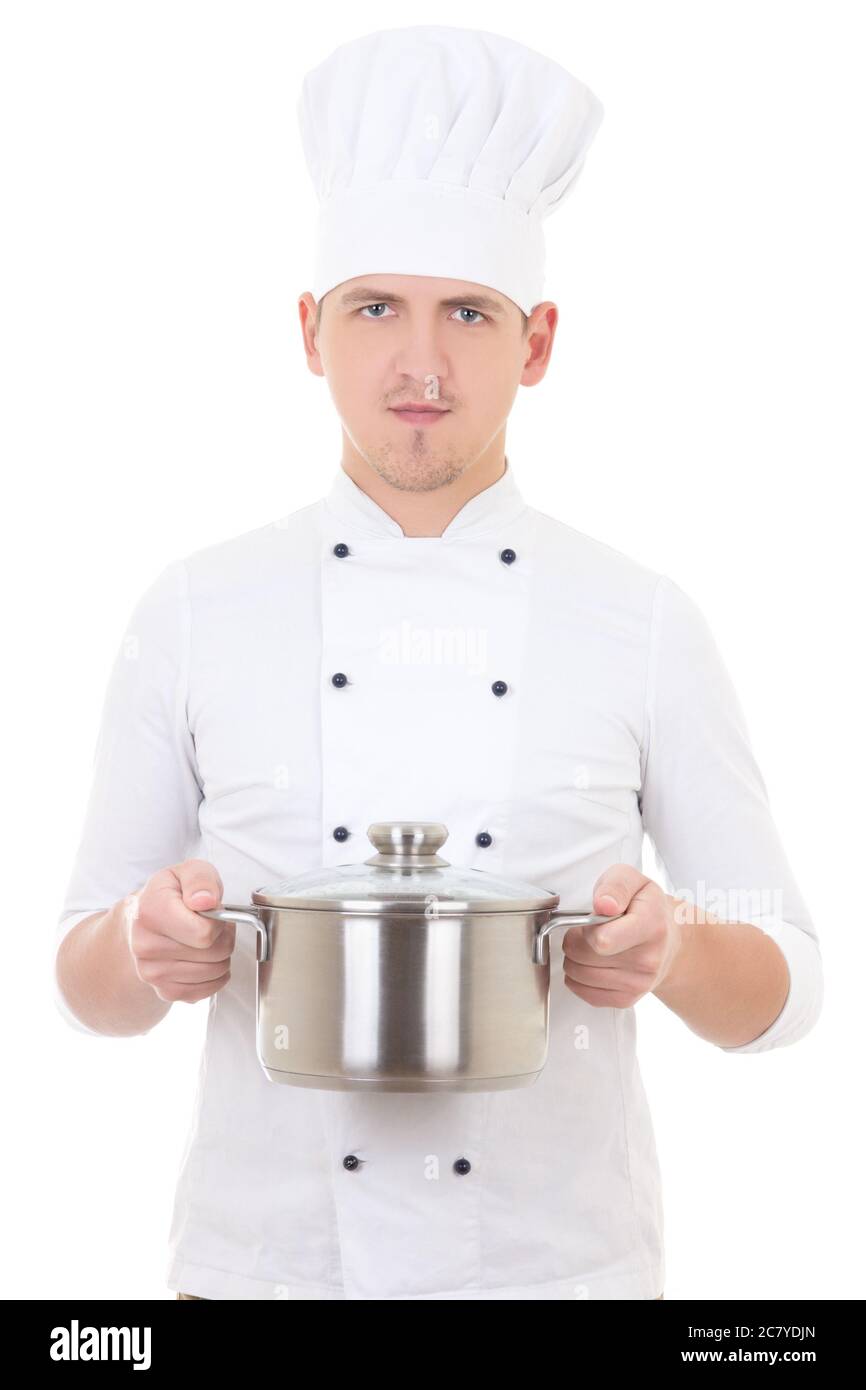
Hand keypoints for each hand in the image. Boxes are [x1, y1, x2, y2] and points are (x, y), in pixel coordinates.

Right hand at [123, 859, 234, 1004]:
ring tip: (206, 940)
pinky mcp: (163, 991)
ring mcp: (151, 972)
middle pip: (213, 953)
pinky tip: (204, 959)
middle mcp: (145, 945)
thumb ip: (200, 879)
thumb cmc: (171, 895)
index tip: (211, 912)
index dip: (219, 921)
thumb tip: (205, 901)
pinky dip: (214, 977)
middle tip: (212, 926)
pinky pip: (205, 991)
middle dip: (223, 938)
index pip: (204, 933)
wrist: (143, 920)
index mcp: (150, 912)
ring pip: (213, 972)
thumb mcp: (187, 871)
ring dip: (220, 957)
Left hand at [561, 865, 682, 1008]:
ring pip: (578, 975)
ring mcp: (639, 983)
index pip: (603, 940)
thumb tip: (602, 904)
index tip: (591, 918)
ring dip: (574, 959)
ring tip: (590, 946)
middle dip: (575, 940)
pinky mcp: (627, 999)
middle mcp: (648, 959)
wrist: (669, 940)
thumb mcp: (634, 880)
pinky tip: (592, 963)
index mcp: (650, 925)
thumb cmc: (645, 906)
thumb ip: (616, 885)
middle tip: (587, 930)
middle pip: (583, 957)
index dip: (585, 928)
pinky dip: (579, 978)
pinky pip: (584, 992)